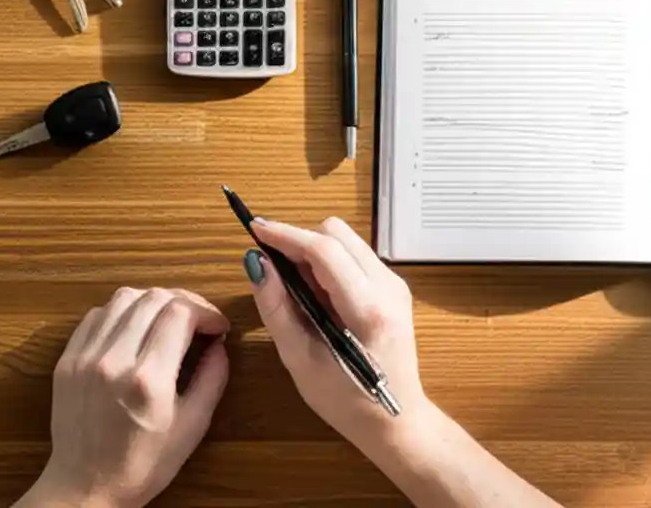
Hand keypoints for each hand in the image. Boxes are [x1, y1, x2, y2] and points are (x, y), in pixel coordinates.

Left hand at [16, 288, 230, 507]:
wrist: (84, 487)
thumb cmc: (142, 465)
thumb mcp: (191, 428)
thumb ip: (212, 380)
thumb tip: (220, 345)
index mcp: (148, 380)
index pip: (180, 312)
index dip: (206, 311)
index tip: (217, 326)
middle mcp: (113, 360)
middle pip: (153, 297)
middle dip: (185, 301)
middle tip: (199, 320)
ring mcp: (85, 357)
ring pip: (123, 298)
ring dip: (152, 301)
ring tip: (167, 320)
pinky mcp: (67, 359)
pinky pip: (96, 315)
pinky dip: (121, 312)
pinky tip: (134, 329)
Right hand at [243, 217, 427, 448]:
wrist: (396, 421)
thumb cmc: (345, 400)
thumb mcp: (300, 359)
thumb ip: (277, 307)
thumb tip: (256, 263)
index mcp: (368, 308)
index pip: (324, 249)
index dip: (286, 235)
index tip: (254, 228)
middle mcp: (388, 286)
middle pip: (337, 233)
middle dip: (300, 242)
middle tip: (276, 271)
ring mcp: (395, 284)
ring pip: (347, 241)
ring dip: (315, 253)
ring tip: (300, 293)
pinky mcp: (394, 288)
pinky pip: (355, 257)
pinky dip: (330, 265)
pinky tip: (321, 298)